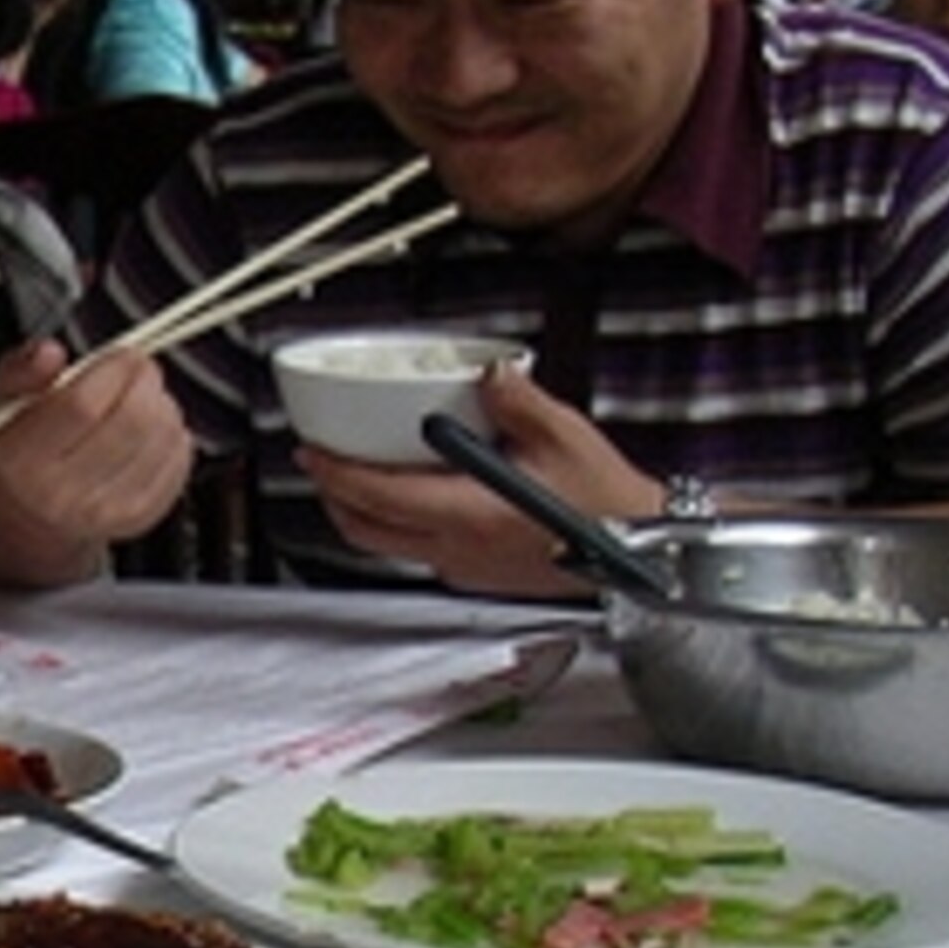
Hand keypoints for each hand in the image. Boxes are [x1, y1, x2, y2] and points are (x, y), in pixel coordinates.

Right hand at [0, 340, 191, 582]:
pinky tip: (152, 430)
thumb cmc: (15, 452)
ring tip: (142, 399)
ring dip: (162, 406)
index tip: (119, 355)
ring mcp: (102, 512)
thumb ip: (21, 372)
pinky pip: (176, 467)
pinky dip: (174, 438)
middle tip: (138, 369)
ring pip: (162, 441)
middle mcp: (61, 493)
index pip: (82, 406)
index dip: (111, 370)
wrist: (20, 518)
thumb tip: (48, 353)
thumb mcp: (0, 405)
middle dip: (145, 382)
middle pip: (132, 422)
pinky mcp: (135, 519)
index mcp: (21, 460)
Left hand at [298, 361, 650, 596]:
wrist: (636, 550)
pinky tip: (406, 494)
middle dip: (332, 495)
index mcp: (471, 515)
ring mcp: (462, 566)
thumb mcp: (566, 438)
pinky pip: (416, 549)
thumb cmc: (607, 504)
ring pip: (386, 543)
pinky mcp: (472, 574)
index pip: (380, 497)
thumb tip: (488, 374)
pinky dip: (395, 522)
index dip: (337, 473)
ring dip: (361, 510)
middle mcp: (457, 548)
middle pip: (366, 528)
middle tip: (320, 461)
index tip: (312, 451)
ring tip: (352, 475)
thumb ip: (519, 402)